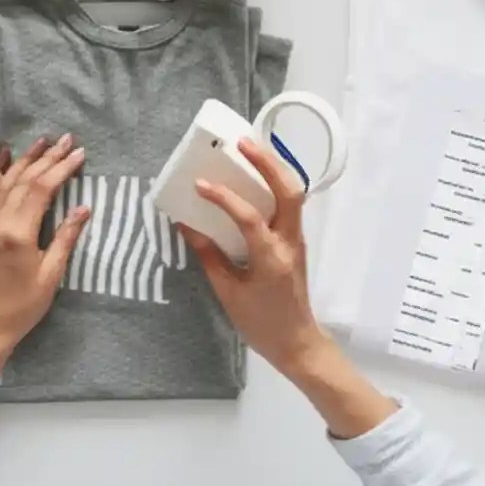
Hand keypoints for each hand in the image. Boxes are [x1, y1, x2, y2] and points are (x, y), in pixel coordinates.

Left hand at [0, 134, 89, 376]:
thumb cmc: (24, 305)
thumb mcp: (51, 274)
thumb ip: (65, 238)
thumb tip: (83, 208)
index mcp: (18, 234)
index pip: (42, 190)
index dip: (61, 169)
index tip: (79, 154)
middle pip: (24, 181)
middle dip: (47, 158)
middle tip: (66, 140)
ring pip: (6, 182)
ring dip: (25, 159)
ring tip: (43, 141)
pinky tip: (5, 156)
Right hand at [182, 137, 397, 438]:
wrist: (297, 342)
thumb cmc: (261, 323)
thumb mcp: (228, 293)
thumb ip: (209, 257)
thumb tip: (187, 226)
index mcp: (271, 259)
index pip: (250, 219)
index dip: (225, 199)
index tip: (200, 185)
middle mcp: (290, 243)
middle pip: (289, 192)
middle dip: (268, 163)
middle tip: (241, 143)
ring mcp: (297, 240)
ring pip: (295, 194)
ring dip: (275, 168)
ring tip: (250, 148)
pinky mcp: (296, 241)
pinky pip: (289, 205)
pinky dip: (276, 184)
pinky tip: (258, 175)